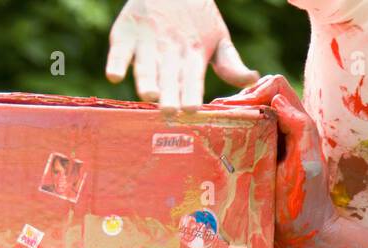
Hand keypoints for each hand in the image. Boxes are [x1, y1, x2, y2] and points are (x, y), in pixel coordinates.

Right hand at [106, 0, 257, 110]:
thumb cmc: (196, 17)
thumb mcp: (218, 36)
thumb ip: (230, 63)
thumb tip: (253, 80)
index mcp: (194, 52)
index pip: (192, 77)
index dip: (191, 92)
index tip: (191, 110)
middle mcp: (170, 48)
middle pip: (168, 75)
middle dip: (169, 92)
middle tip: (169, 111)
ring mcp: (146, 41)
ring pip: (146, 64)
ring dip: (147, 79)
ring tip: (148, 94)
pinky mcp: (125, 34)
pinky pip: (119, 50)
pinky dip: (116, 61)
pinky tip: (114, 75)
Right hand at [213, 76, 342, 247]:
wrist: (303, 234)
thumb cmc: (307, 202)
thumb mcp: (308, 164)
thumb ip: (300, 129)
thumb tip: (275, 100)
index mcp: (296, 125)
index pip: (274, 89)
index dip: (253, 92)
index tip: (233, 110)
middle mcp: (282, 130)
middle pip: (257, 97)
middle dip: (235, 101)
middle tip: (212, 116)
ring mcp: (268, 146)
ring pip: (246, 116)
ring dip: (227, 117)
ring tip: (208, 125)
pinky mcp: (255, 162)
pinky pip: (239, 139)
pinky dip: (225, 135)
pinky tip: (210, 144)